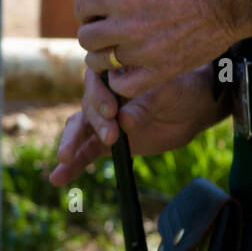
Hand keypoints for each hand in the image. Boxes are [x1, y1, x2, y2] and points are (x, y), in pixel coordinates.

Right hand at [49, 63, 224, 186]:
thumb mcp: (166, 93)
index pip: (97, 81)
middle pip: (88, 106)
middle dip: (96, 123)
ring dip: (71, 143)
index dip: (100, 96)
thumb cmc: (181, 89)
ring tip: (63, 158)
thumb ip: (144, 106)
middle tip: (111, 136)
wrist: (194, 108)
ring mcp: (103, 118)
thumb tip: (124, 121)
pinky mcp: (107, 141)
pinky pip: (86, 152)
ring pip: (80, 129)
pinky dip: (73, 165)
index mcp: (115, 72)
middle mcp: (104, 93)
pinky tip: (58, 178)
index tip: (112, 111)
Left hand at [74, 0, 246, 97]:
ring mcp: (143, 52)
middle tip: (105, 30)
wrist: (230, 4)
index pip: (83, 4)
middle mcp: (129, 25)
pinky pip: (123, 85)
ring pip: (98, 62)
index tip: (93, 9)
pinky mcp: (159, 72)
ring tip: (116, 49)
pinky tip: (127, 69)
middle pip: (86, 36)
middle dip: (92, 31)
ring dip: (102, 55)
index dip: (86, 6)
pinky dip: (119, 80)